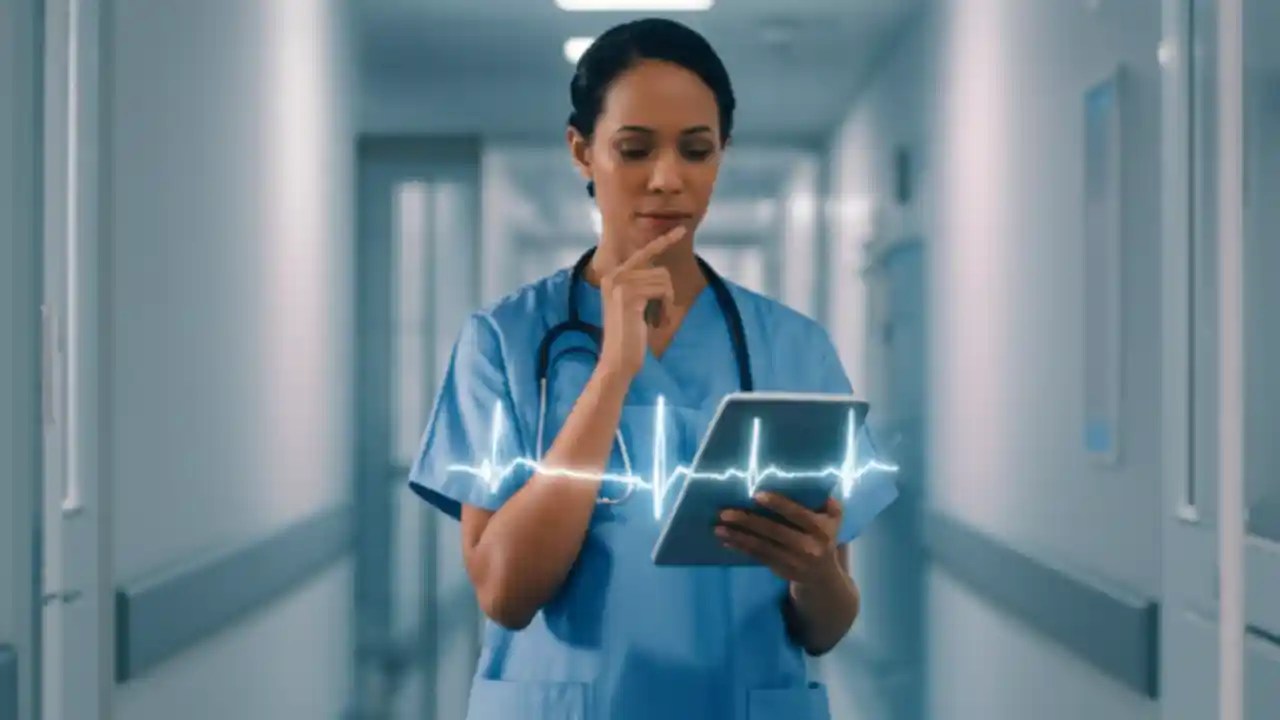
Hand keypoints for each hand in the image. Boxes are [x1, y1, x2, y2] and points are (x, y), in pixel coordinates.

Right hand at [598, 226, 684, 377]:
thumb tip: (662, 272)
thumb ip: (644, 284)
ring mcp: (620, 282)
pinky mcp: (628, 293)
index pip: (644, 253)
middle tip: (657, 315)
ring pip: (663, 280)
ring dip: (665, 303)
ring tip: (652, 320)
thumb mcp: (636, 305)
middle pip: (660, 270)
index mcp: (613, 275)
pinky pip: (661, 290)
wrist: (617, 360)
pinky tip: (653, 322)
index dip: (664, 241)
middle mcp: (614, 275)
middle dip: (665, 294)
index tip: (681, 229)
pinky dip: (663, 308)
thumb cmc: (630, 336)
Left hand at [716, 494, 843, 584]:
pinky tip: (726, 540)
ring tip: (718, 527)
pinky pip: (758, 557)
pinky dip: (740, 548)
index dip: (778, 505)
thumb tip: (817, 481)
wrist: (823, 577)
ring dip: (738, 536)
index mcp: (820, 529)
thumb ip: (829, 503)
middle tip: (725, 513)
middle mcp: (808, 546)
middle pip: (774, 531)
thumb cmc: (824, 537)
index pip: (797, 515)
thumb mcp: (834, 520)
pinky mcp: (780, 569)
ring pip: (762, 546)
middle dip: (748, 521)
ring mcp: (793, 560)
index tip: (757, 495)